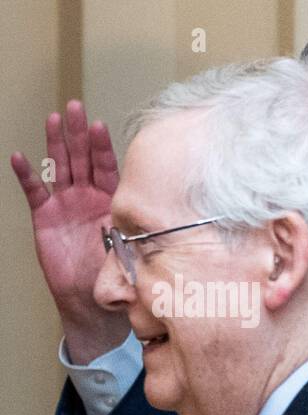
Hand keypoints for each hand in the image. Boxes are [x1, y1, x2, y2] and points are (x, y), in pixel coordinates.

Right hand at [11, 100, 130, 362]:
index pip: (107, 166)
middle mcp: (88, 196)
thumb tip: (172, 219)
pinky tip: (20, 157)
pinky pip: (35, 192)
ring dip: (56, 143)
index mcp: (111, 199)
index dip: (102, 147)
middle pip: (82, 157)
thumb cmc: (117, 271)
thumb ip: (142, 227)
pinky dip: (27, 175)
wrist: (94, 299)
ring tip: (54, 120)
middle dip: (78, 133)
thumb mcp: (134, 243)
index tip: (100, 126)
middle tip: (75, 108)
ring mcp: (66, 203)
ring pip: (60, 166)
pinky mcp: (46, 216)